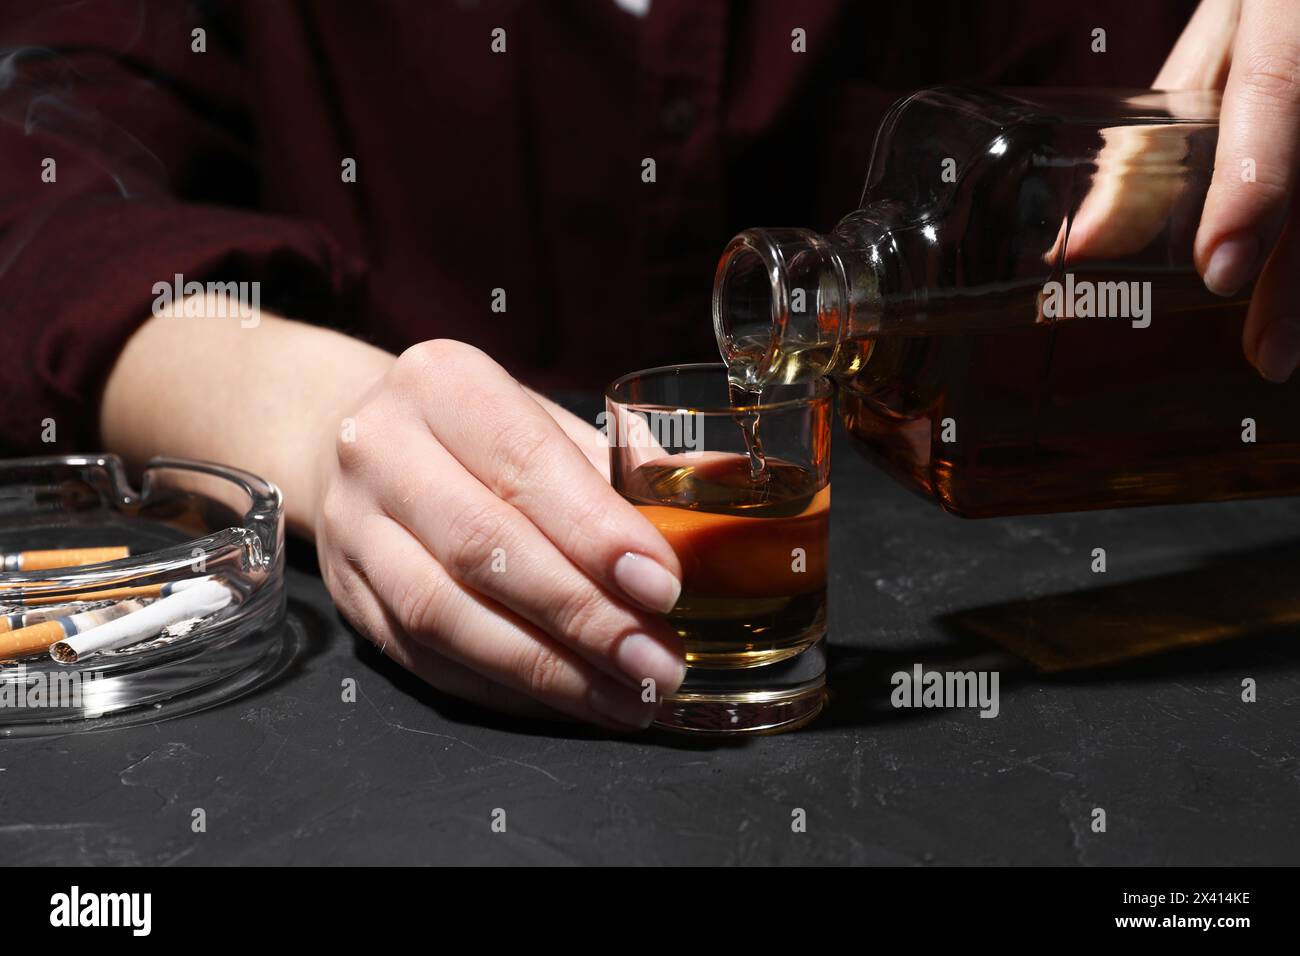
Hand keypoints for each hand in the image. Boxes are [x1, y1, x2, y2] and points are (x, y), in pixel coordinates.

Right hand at [311, 338, 685, 729]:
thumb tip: (717, 497)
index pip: (525, 467)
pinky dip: (505, 687)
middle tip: (656, 662)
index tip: (663, 586)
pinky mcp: (348, 595)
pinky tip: (568, 699)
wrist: (360, 441)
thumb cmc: (478, 432)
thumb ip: (619, 465)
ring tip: (625, 697)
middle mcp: (381, 450)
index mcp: (443, 385)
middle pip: (483, 550)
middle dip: (582, 616)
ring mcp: (354, 529)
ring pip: (446, 615)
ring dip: (545, 669)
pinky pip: (426, 658)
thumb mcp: (543, 418)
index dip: (596, 535)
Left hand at [1157, 0, 1299, 380]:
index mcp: (1286, 11)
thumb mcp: (1208, 50)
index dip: (1252, 186)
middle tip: (1269, 356)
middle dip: (1298, 274)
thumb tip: (1083, 248)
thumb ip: (1151, 140)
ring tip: (1285, 347)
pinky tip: (1295, 300)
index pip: (1272, 92)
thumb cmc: (1269, 7)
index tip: (1221, 269)